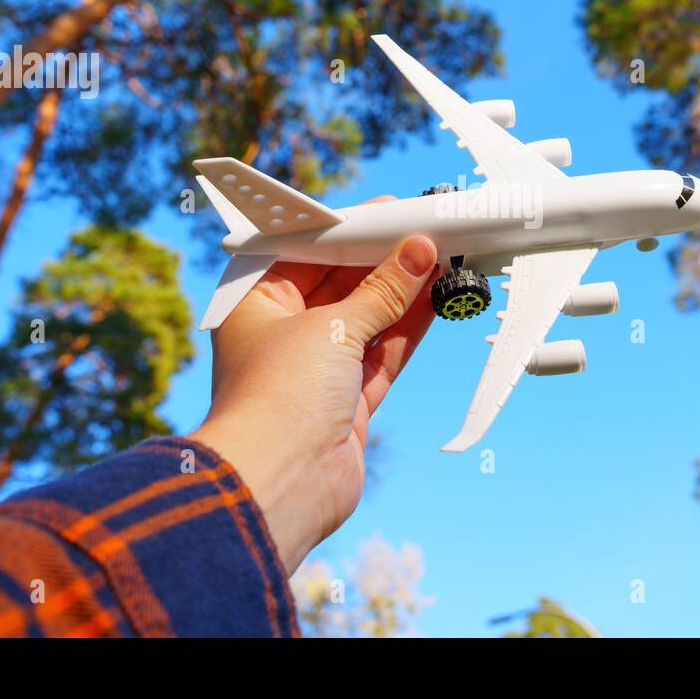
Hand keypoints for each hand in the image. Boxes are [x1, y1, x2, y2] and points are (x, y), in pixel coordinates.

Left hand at [190, 203, 437, 572]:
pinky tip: (439, 296)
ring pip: (369, 316)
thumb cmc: (277, 399)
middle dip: (384, 259)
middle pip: (341, 282)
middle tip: (428, 229)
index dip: (349, 231)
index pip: (306, 251)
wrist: (278, 486)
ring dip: (405, 290)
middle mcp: (283, 332)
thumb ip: (381, 291)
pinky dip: (410, 326)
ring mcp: (317, 368)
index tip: (390, 213)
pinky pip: (384, 351)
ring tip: (445, 255)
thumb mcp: (332, 328)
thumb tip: (417, 252)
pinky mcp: (348, 400)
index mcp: (255, 303)